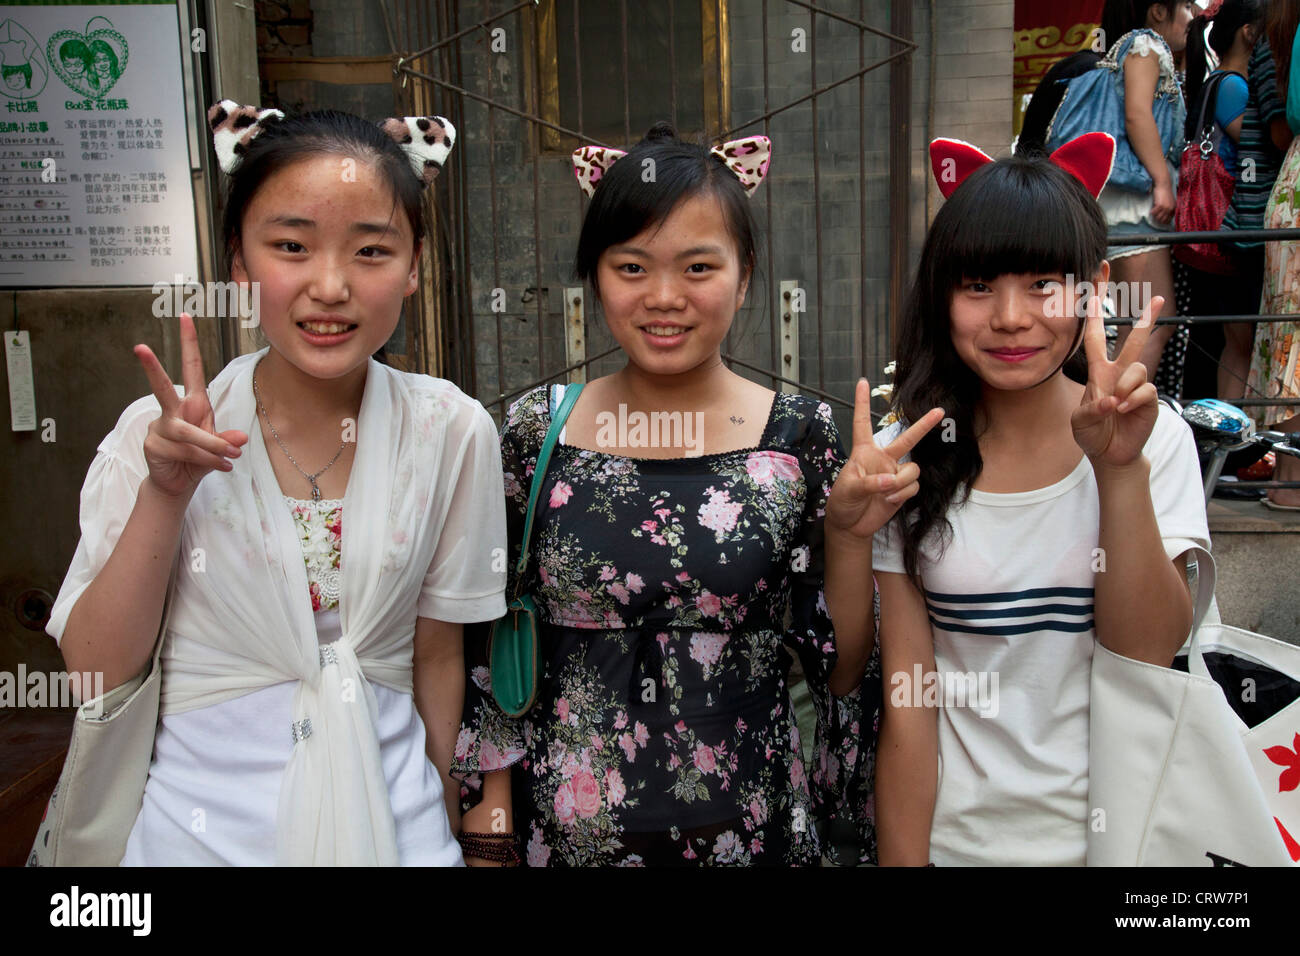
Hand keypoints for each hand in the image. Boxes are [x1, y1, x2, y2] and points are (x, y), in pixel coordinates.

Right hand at [134, 312, 247, 498]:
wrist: (178, 482)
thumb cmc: (198, 457)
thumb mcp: (219, 446)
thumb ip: (227, 441)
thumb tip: (239, 440)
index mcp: (193, 402)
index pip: (191, 367)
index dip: (189, 343)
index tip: (186, 317)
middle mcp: (173, 411)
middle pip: (162, 387)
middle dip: (152, 368)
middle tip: (139, 347)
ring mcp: (160, 427)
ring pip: (188, 433)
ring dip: (212, 445)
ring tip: (230, 458)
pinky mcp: (154, 445)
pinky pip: (187, 452)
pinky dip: (207, 461)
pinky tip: (220, 468)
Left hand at [825, 378, 944, 539]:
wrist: (850, 525)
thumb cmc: (842, 502)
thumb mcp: (848, 490)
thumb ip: (869, 483)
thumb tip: (890, 480)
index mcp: (863, 452)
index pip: (862, 423)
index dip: (861, 403)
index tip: (862, 381)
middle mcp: (882, 459)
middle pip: (906, 438)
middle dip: (923, 425)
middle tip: (939, 410)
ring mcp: (894, 473)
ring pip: (912, 469)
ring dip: (901, 482)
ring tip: (885, 494)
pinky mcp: (902, 489)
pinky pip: (913, 486)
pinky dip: (902, 494)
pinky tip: (889, 501)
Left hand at [1071, 291, 1159, 467]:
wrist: (1110, 454)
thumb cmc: (1092, 433)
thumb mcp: (1080, 422)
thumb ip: (1090, 410)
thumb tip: (1112, 401)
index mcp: (1098, 372)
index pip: (1095, 337)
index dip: (1095, 315)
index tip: (1097, 292)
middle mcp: (1119, 374)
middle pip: (1134, 340)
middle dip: (1146, 319)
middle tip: (1158, 298)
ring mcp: (1136, 385)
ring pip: (1137, 367)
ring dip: (1124, 387)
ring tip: (1116, 406)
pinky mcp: (1149, 398)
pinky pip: (1144, 389)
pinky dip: (1132, 400)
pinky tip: (1124, 411)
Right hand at [1150, 181, 1174, 223]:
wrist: (1164, 185)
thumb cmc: (1166, 192)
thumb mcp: (1170, 201)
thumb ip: (1169, 208)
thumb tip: (1163, 215)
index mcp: (1174, 208)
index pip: (1169, 219)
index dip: (1164, 221)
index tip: (1160, 221)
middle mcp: (1170, 209)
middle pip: (1163, 220)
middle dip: (1158, 220)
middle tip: (1155, 217)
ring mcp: (1165, 207)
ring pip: (1158, 217)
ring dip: (1155, 216)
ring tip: (1153, 213)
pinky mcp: (1159, 205)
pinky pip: (1154, 213)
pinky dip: (1152, 212)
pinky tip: (1151, 210)